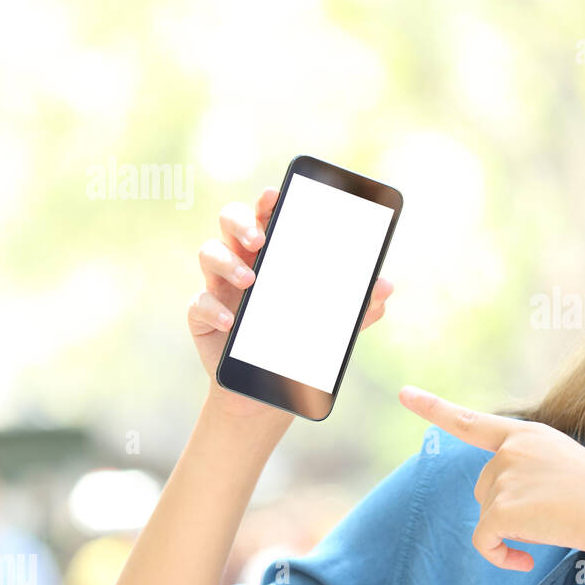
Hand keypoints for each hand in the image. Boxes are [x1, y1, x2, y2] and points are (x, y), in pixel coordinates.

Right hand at [187, 187, 394, 418]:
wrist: (269, 391)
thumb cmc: (299, 342)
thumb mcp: (333, 326)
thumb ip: (357, 306)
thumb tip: (386, 286)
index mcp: (274, 253)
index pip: (267, 215)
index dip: (268, 200)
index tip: (276, 194)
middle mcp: (243, 260)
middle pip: (230, 221)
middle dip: (242, 223)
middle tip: (261, 239)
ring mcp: (219, 286)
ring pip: (209, 253)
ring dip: (228, 262)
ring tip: (251, 280)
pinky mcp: (202, 315)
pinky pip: (199, 302)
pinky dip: (213, 309)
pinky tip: (231, 321)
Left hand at [398, 386, 584, 570]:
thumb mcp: (567, 469)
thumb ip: (530, 474)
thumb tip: (503, 513)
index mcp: (529, 435)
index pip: (473, 422)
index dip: (435, 408)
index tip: (405, 394)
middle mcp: (511, 450)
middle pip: (483, 489)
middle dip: (506, 508)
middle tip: (552, 515)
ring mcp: (506, 476)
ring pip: (488, 515)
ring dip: (512, 531)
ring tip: (555, 527)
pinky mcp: (503, 508)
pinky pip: (485, 541)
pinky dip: (500, 556)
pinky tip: (526, 560)